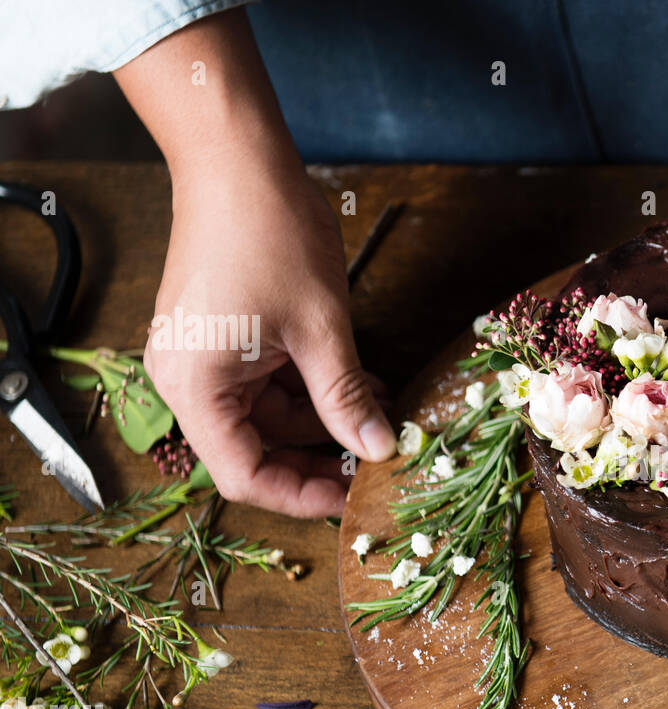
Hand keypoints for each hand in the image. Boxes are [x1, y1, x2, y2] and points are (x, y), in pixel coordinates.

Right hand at [115, 8, 394, 515]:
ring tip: (384, 418)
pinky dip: (314, 390)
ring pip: (269, 417)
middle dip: (319, 456)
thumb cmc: (270, 234)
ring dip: (325, 420)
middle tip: (377, 460)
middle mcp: (188, 381)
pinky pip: (269, 384)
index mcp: (196, 388)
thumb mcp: (321, 329)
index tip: (353, 496)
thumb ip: (346, 396)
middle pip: (255, 449)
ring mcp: (204, 358)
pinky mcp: (224, 338)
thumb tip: (379, 448)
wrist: (237, 158)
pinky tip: (365, 388)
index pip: (244, 474)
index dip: (302, 495)